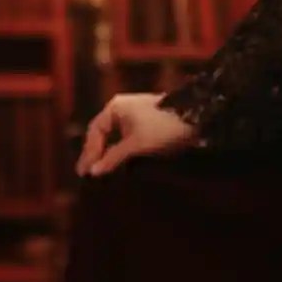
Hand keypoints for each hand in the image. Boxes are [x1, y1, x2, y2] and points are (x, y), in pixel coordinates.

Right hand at [76, 93, 197, 176]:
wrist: (196, 118)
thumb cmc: (162, 128)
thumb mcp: (136, 144)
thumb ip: (113, 158)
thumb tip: (93, 172)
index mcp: (115, 108)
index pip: (95, 132)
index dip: (90, 153)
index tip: (84, 172)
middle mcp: (122, 108)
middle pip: (104, 133)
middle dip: (97, 153)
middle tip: (88, 173)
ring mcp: (135, 113)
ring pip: (116, 136)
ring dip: (109, 152)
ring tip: (102, 170)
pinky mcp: (147, 121)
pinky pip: (127, 136)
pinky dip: (122, 149)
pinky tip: (121, 162)